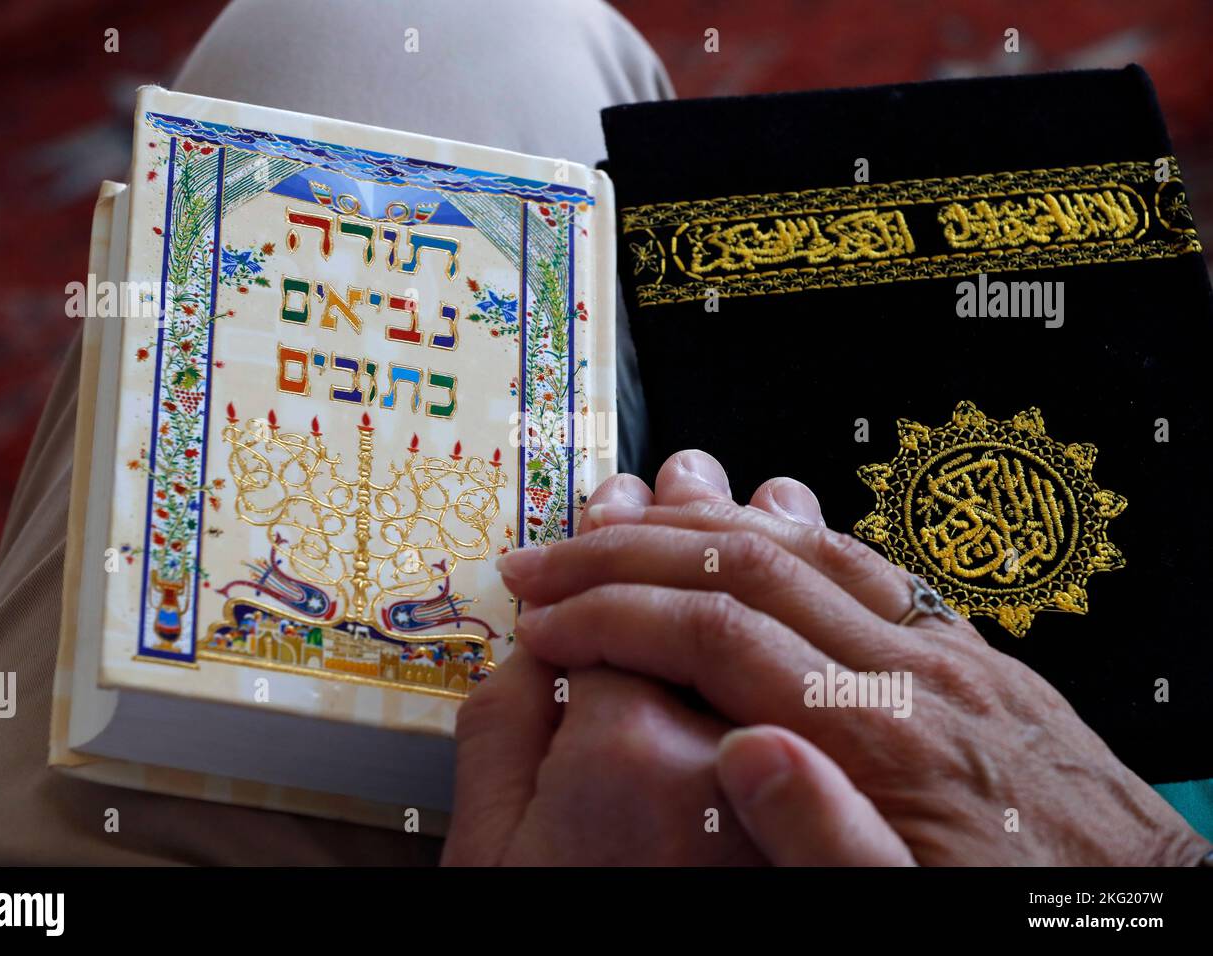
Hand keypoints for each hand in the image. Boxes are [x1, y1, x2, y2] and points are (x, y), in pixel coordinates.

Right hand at [499, 450, 1211, 865]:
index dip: (613, 616)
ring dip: (692, 523)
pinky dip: (785, 529)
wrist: (1135, 898)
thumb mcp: (915, 911)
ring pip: (797, 542)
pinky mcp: (963, 641)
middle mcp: (906, 664)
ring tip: (616, 514)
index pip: (716, 633)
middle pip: (741, 567)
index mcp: (879, 733)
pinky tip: (745, 521)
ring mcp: (938, 641)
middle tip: (546, 557)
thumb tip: (746, 753)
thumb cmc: (1016, 907)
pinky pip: (863, 558)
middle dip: (625, 552)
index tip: (546, 622)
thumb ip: (832, 840)